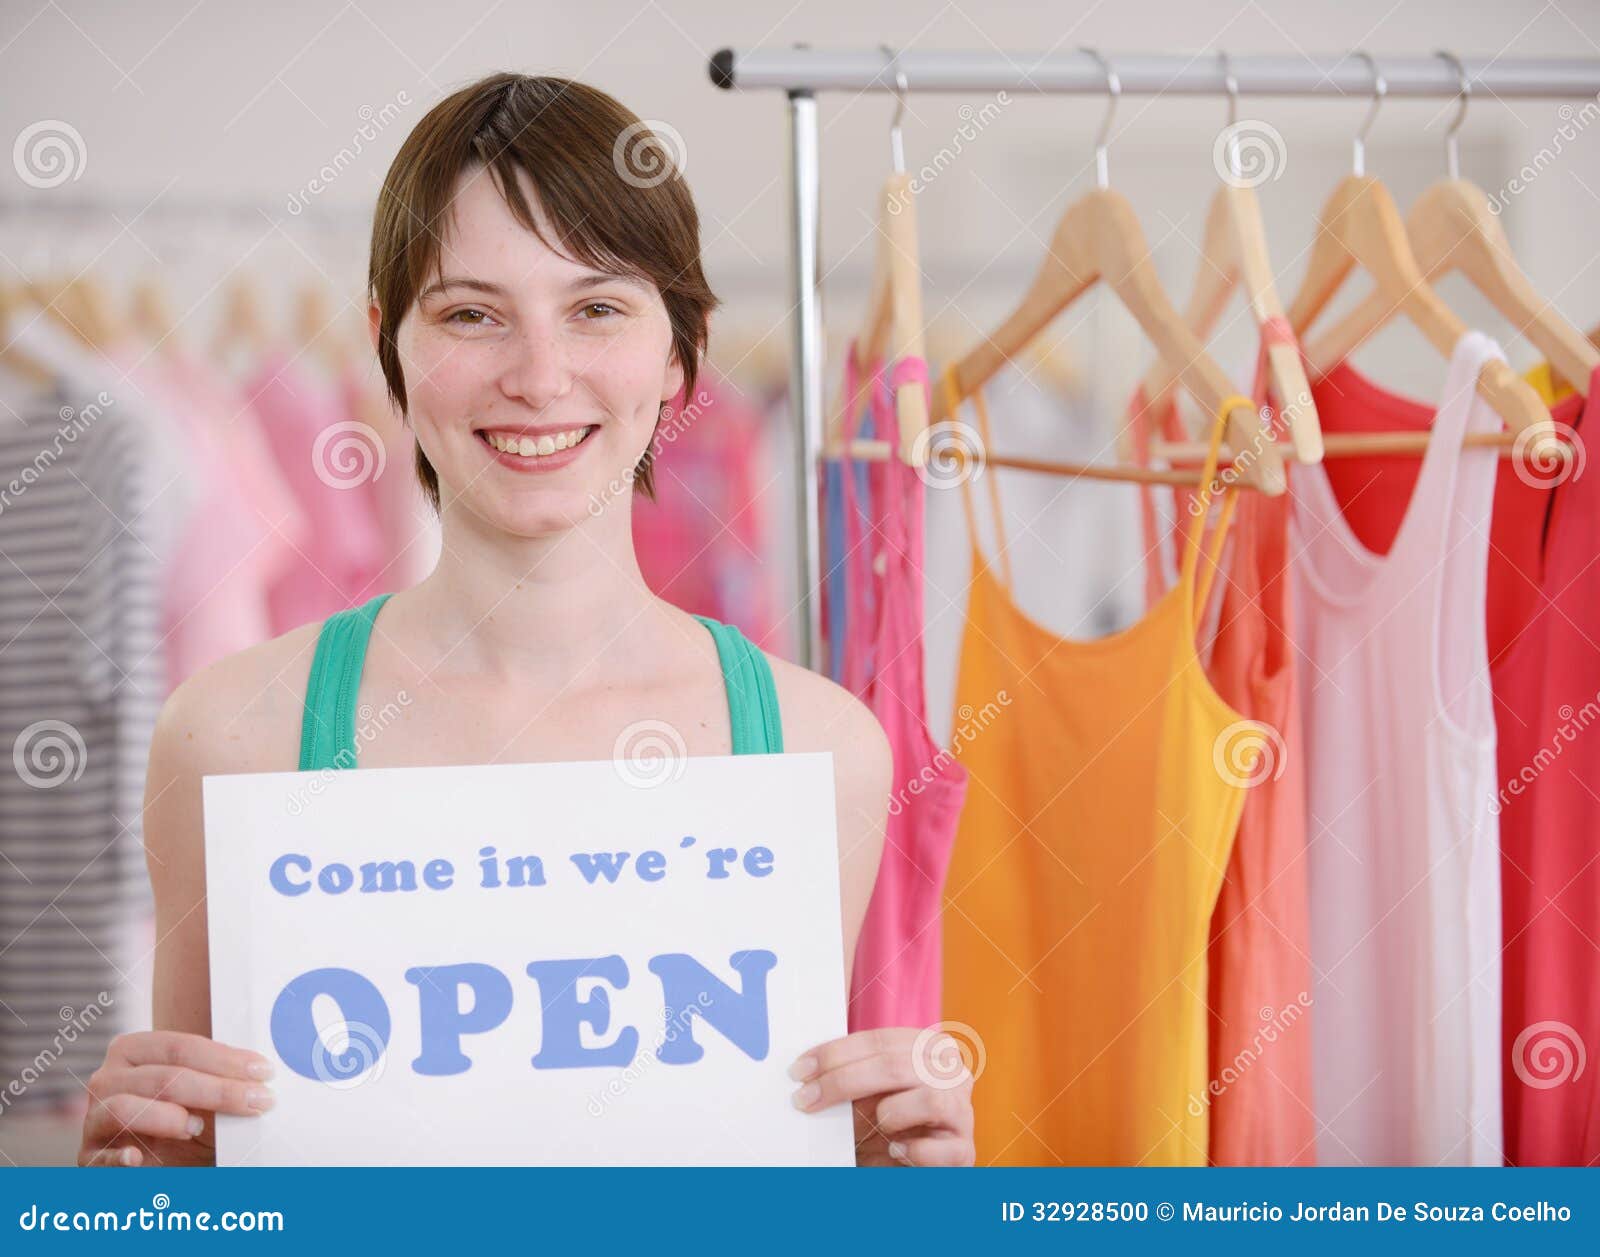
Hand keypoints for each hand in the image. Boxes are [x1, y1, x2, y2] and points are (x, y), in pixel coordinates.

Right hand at [78, 1031, 274, 1166]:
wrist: (166, 1167)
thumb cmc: (191, 1121)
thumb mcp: (208, 1096)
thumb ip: (223, 1077)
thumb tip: (262, 1071)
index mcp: (134, 1050)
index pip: (181, 1047)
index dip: (226, 1059)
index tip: (264, 1072)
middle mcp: (108, 1078)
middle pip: (164, 1078)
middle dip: (218, 1090)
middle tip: (257, 1101)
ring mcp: (94, 1118)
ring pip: (127, 1108)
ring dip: (168, 1117)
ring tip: (198, 1127)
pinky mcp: (87, 1158)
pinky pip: (99, 1156)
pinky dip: (117, 1157)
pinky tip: (137, 1159)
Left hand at [789, 1026, 974, 1166]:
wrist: (911, 1168)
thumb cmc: (884, 1123)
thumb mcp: (866, 1090)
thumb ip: (850, 1071)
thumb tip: (806, 1066)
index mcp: (928, 1047)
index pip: (880, 1040)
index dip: (836, 1053)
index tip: (799, 1070)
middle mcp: (952, 1073)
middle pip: (895, 1066)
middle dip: (843, 1082)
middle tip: (806, 1099)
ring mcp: (963, 1111)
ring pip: (929, 1099)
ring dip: (889, 1114)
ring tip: (875, 1127)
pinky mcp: (965, 1151)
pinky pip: (943, 1149)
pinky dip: (913, 1151)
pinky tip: (895, 1151)